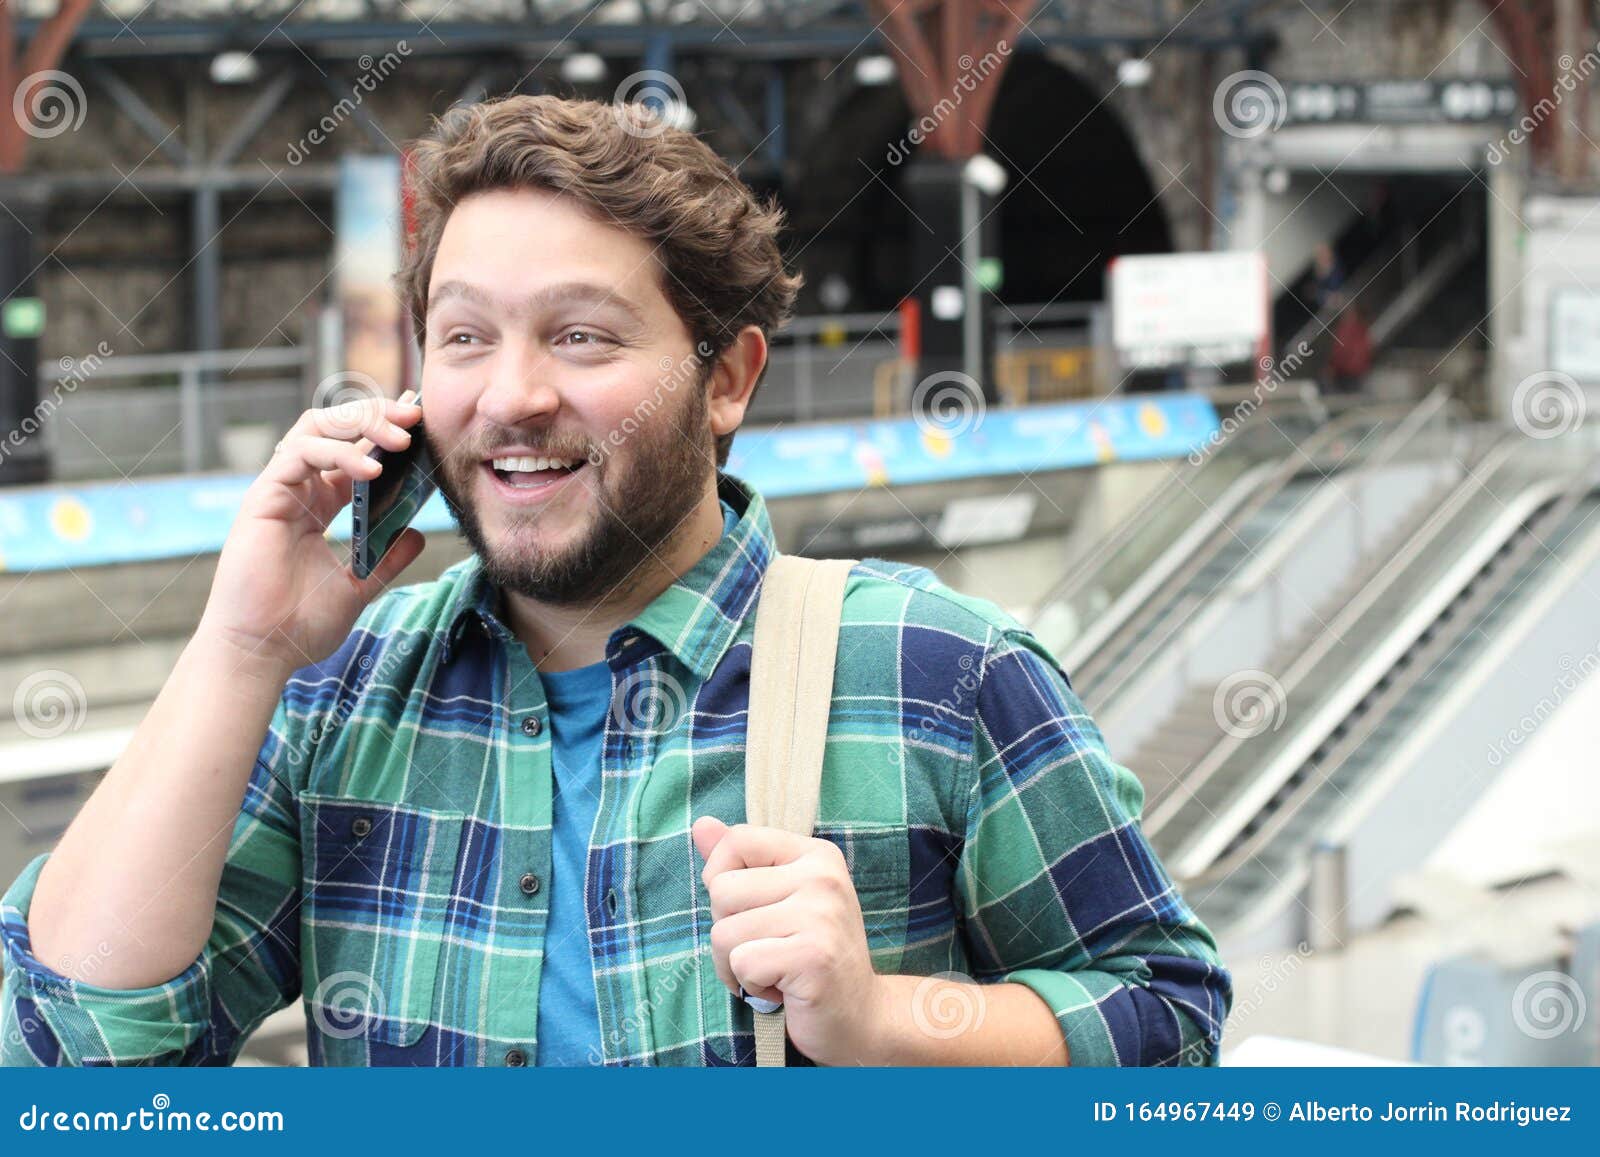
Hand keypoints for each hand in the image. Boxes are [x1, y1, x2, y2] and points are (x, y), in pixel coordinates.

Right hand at [198, 390, 427, 675]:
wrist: (263, 652)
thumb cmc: (300, 624)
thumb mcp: (358, 586)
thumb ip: (387, 558)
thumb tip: (418, 533)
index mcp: (318, 506)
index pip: (353, 453)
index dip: (384, 435)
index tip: (422, 427)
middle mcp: (298, 492)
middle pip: (334, 428)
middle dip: (375, 415)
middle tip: (416, 415)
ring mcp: (279, 492)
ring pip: (315, 429)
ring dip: (360, 424)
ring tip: (401, 437)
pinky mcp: (263, 499)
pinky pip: (299, 455)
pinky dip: (338, 454)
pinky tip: (372, 469)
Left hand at [691, 815, 890, 1065]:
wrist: (860, 1016)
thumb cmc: (810, 956)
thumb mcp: (778, 899)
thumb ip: (740, 862)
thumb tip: (701, 824)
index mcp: (815, 855)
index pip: (737, 840)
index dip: (720, 877)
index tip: (747, 909)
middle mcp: (822, 877)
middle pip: (721, 890)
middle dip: (729, 930)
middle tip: (767, 948)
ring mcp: (821, 915)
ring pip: (724, 932)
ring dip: (735, 964)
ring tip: (773, 970)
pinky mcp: (812, 956)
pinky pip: (741, 963)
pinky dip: (750, 986)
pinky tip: (781, 989)